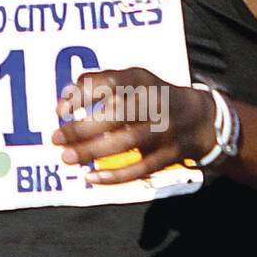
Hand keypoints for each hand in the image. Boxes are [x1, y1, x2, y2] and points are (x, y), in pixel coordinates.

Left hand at [51, 69, 215, 184]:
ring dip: (92, 152)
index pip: (110, 83)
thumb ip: (100, 81)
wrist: (200, 119)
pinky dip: (113, 176)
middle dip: (81, 128)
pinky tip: (90, 177)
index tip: (59, 110)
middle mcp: (153, 103)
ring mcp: (162, 131)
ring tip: (66, 157)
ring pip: (125, 144)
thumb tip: (66, 95)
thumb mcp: (132, 79)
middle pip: (115, 116)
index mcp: (141, 81)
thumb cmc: (152, 96)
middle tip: (55, 138)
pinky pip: (139, 168)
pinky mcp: (168, 155)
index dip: (82, 95)